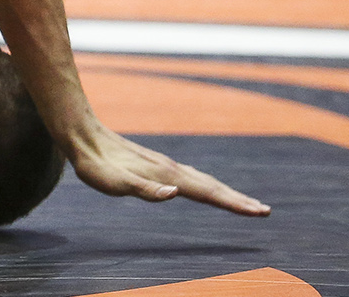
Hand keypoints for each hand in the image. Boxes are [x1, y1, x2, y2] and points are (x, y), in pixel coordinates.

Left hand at [68, 121, 269, 216]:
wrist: (83, 136)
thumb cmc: (96, 165)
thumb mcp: (114, 183)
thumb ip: (144, 190)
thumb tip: (174, 195)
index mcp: (167, 177)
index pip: (207, 193)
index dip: (233, 204)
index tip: (259, 212)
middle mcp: (171, 170)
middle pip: (212, 186)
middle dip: (238, 200)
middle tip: (265, 211)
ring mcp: (165, 166)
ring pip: (203, 181)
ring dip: (226, 192)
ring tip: (246, 203)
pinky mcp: (157, 165)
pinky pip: (191, 177)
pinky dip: (207, 185)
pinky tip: (207, 188)